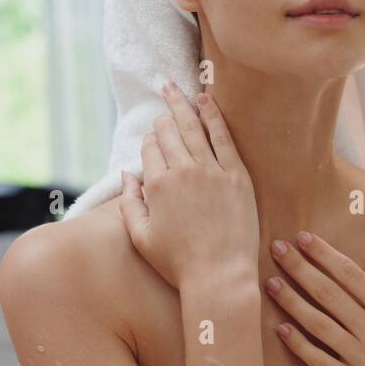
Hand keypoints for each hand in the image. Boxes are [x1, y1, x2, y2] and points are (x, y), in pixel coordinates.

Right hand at [119, 82, 258, 290]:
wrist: (220, 276)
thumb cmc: (178, 263)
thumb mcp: (141, 237)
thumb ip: (130, 203)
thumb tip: (127, 174)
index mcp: (158, 186)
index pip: (150, 150)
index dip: (150, 141)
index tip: (154, 138)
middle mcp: (183, 172)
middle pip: (170, 133)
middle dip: (164, 114)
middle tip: (164, 96)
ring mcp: (212, 172)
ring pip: (194, 129)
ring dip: (183, 105)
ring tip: (176, 88)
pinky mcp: (237, 176)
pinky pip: (224, 138)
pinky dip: (214, 116)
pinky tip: (206, 100)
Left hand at [264, 231, 364, 365]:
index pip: (350, 274)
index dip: (324, 254)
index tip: (303, 237)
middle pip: (329, 294)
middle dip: (300, 268)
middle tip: (277, 247)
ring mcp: (363, 358)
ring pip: (318, 324)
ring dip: (292, 301)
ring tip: (271, 282)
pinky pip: (320, 361)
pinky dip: (298, 345)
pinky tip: (280, 328)